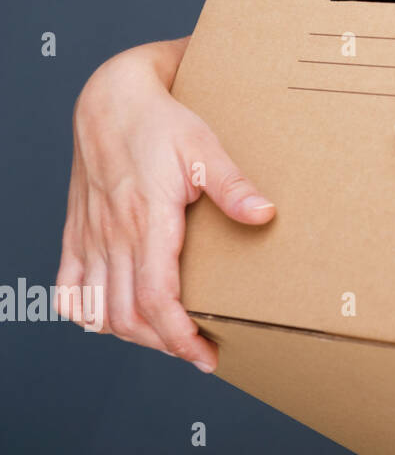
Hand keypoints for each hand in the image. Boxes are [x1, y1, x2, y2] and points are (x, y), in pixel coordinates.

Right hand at [58, 39, 275, 370]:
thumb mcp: (205, 148)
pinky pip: (70, 289)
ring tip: (169, 340)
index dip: (179, 337)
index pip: (157, 298)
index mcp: (146, 219)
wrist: (111, 98)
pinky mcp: (77, 233)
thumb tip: (265, 215)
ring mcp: (91, 236)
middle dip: (164, 344)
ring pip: (100, 309)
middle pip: (129, 315)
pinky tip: (115, 319)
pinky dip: (89, 314)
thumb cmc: (161, 122)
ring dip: (133, 334)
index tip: (205, 356)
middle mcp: (113, 235)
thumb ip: (233, 186)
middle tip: (200, 353)